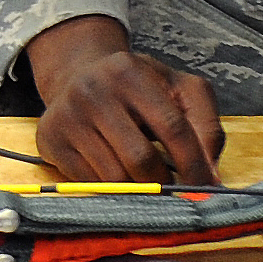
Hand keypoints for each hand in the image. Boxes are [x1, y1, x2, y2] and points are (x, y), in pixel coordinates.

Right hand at [26, 15, 220, 184]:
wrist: (76, 76)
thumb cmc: (135, 87)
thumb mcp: (176, 88)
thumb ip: (204, 123)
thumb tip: (211, 174)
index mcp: (129, 71)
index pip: (172, 127)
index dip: (193, 163)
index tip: (206, 186)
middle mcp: (93, 90)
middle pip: (141, 158)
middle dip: (164, 182)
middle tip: (175, 189)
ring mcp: (68, 116)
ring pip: (114, 177)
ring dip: (138, 189)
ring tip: (146, 179)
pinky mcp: (51, 139)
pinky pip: (90, 183)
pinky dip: (111, 189)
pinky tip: (118, 175)